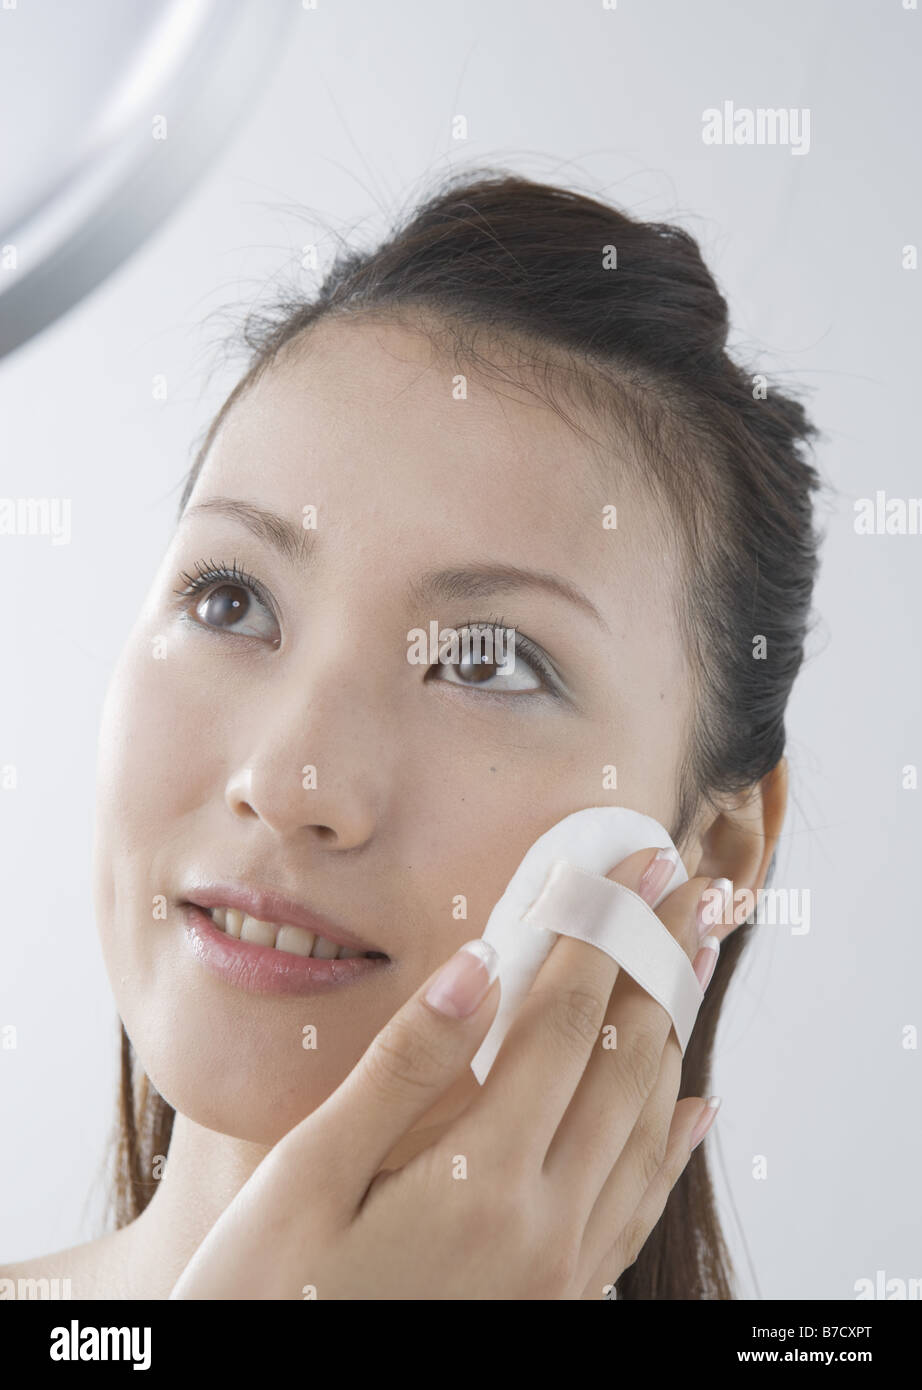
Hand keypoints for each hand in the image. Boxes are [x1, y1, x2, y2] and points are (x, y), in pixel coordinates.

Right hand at [169, 847, 720, 1299]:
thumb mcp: (311, 1176)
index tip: (638, 865)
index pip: (568, 1023)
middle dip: (656, 963)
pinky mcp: (558, 1303)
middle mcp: (546, 1229)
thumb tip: (481, 965)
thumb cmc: (266, 1295)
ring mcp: (562, 1274)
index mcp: (484, 1183)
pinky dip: (672, 1146)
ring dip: (673, 1033)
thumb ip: (405, 1068)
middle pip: (627, 1065)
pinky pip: (640, 1207)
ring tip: (692, 962)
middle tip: (686, 890)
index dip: (605, 932)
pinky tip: (691, 1110)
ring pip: (645, 1128)